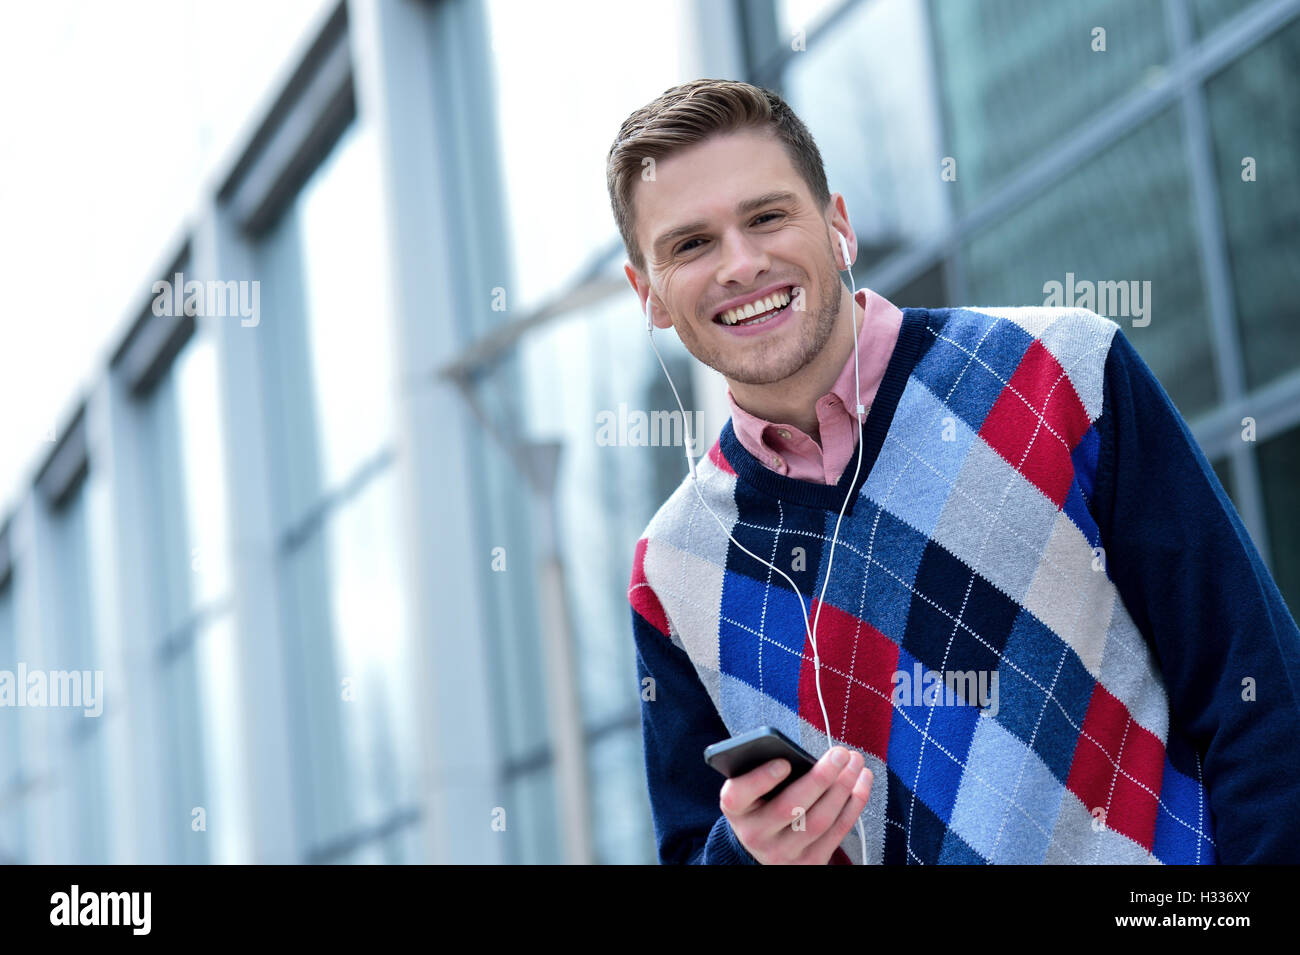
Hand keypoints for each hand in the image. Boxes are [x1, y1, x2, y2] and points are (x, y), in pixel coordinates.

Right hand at [719, 746, 872, 863]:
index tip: (784, 762)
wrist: (767, 843)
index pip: (739, 796)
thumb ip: (767, 769)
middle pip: (789, 807)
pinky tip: (861, 782)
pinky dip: (854, 804)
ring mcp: (783, 853)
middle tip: (840, 753)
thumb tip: (806, 755)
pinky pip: (837, 832)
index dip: (761, 779)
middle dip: (820, 778)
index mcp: (736, 810)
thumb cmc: (763, 801)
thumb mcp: (753, 787)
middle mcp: (755, 835)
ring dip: (843, 788)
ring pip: (819, 821)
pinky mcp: (809, 863)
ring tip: (855, 762)